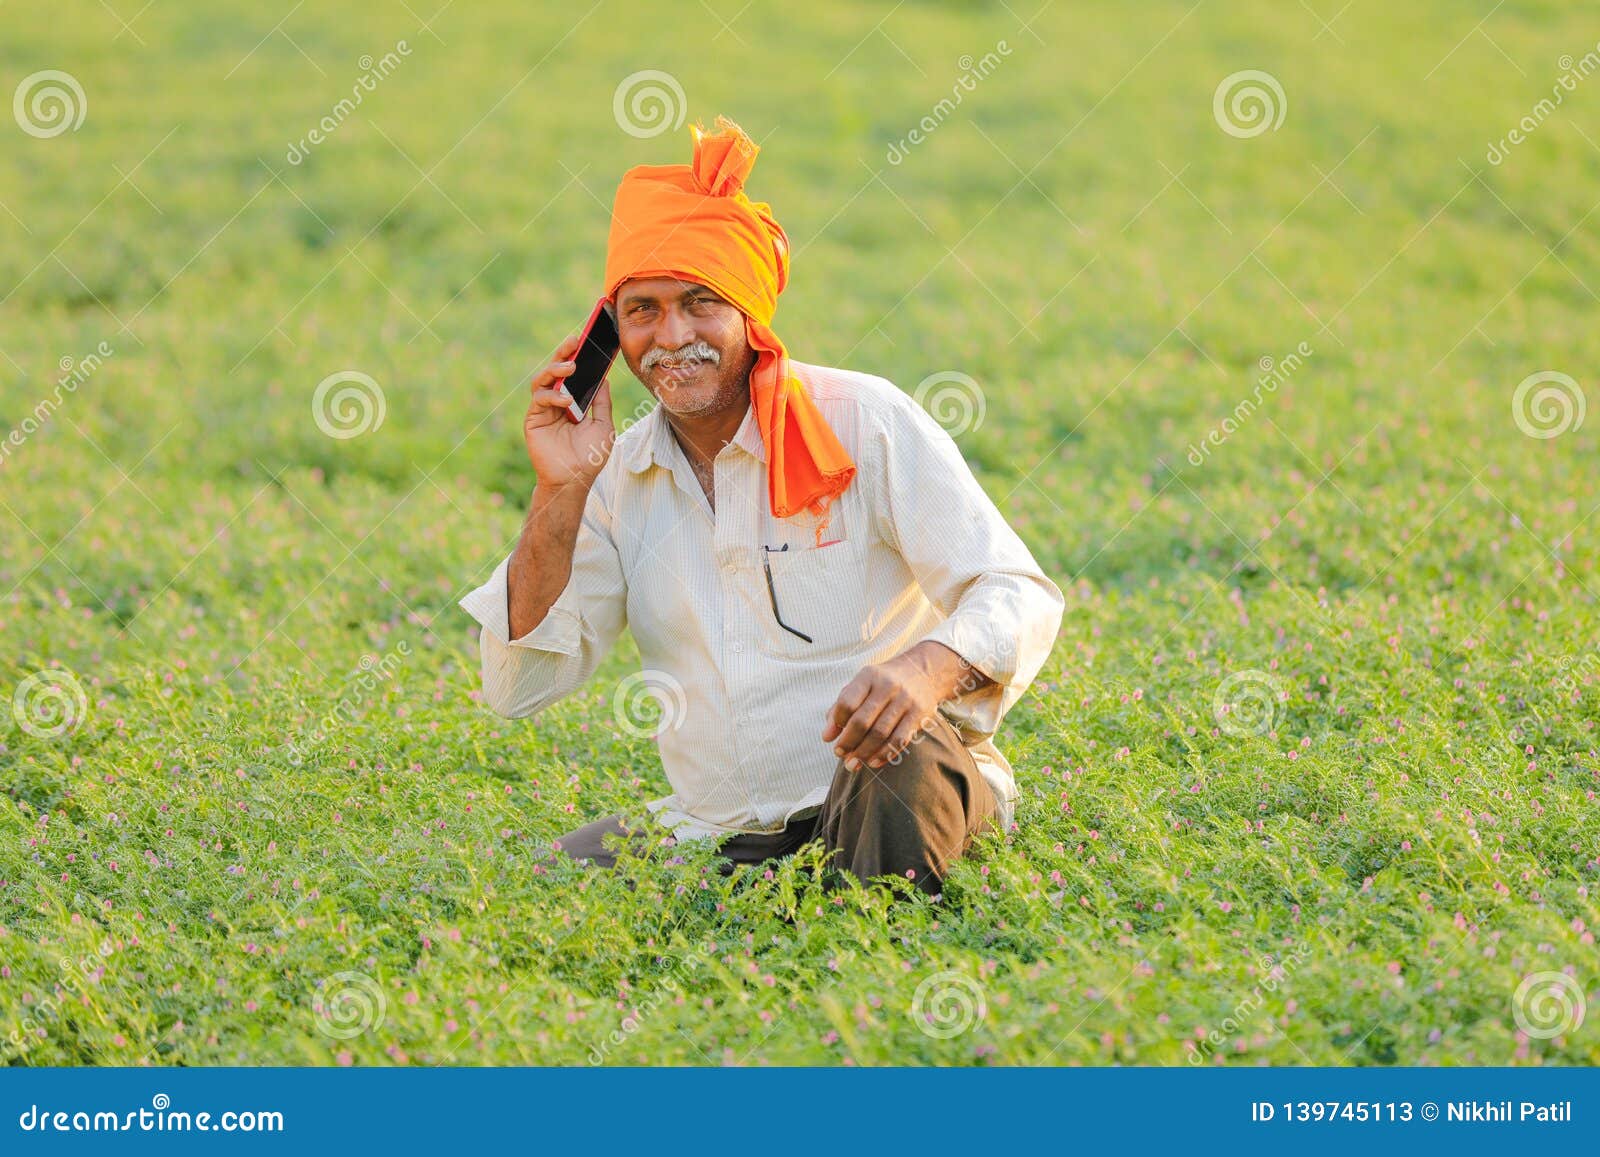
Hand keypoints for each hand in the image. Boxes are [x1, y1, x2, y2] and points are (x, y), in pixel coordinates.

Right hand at [523, 329, 615, 489]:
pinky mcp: (534, 419)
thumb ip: (602, 402)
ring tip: (571, 367)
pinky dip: (553, 396)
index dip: (579, 356)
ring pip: (544, 379)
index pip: (575, 374)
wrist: (574, 480)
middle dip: (564, 353)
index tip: (589, 340)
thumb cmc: (590, 457)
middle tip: (574, 340)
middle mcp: (558, 401)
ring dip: (556, 369)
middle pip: (557, 370)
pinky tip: (566, 400)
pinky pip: (540, 399)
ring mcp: (544, 409)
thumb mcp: (604, 425)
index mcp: (574, 401)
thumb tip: (604, 378)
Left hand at [822, 650, 946, 771]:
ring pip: (880, 733)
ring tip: (852, 764)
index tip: (832, 736)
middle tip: (839, 754)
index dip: (836, 722)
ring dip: (863, 752)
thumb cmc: (884, 682)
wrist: (924, 671)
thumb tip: (827, 737)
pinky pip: (899, 739)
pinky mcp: (919, 714)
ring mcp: (905, 700)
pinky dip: (884, 754)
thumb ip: (841, 707)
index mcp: (869, 676)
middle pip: (862, 721)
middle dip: (848, 742)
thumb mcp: (862, 685)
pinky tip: (873, 762)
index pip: (847, 702)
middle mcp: (887, 686)